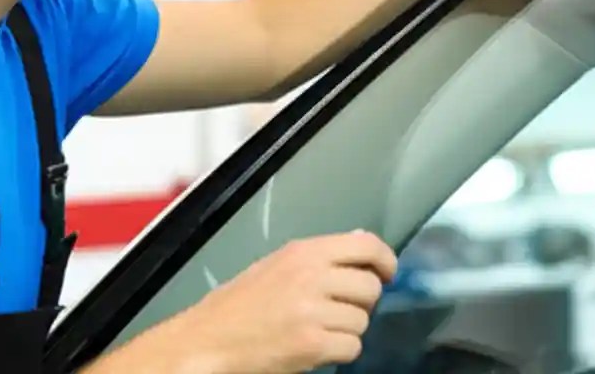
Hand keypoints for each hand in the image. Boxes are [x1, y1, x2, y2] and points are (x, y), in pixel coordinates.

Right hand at [172, 230, 398, 372]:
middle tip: (341, 310)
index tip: (387, 274)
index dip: (385, 261)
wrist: (208, 340)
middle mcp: (312, 276)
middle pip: (371, 287)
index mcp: (303, 252)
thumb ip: (320, 257)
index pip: (367, 245)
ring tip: (321, 330)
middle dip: (362, 303)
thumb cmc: (239, 304)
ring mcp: (313, 311)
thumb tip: (363, 243)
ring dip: (348, 330)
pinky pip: (352, 347)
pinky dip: (340, 352)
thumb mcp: (278, 265)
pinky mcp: (312, 344)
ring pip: (363, 320)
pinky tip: (318, 348)